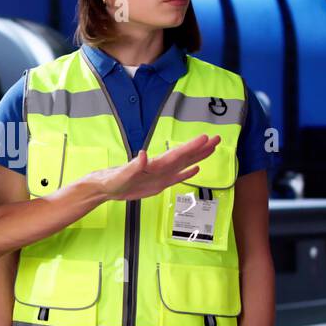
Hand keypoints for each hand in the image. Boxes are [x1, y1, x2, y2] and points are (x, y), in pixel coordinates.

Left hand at [87, 133, 221, 201]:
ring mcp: (161, 174)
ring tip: (212, 148)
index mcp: (155, 164)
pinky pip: (177, 177)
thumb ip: (135, 165)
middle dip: (201, 148)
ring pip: (185, 164)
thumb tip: (143, 154)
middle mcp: (161, 167)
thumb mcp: (122, 175)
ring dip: (198, 156)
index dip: (192, 147)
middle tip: (218, 138)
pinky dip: (188, 173)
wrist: (107, 187)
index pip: (177, 154)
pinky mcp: (159, 183)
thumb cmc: (113, 180)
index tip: (205, 138)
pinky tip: (197, 169)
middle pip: (185, 155)